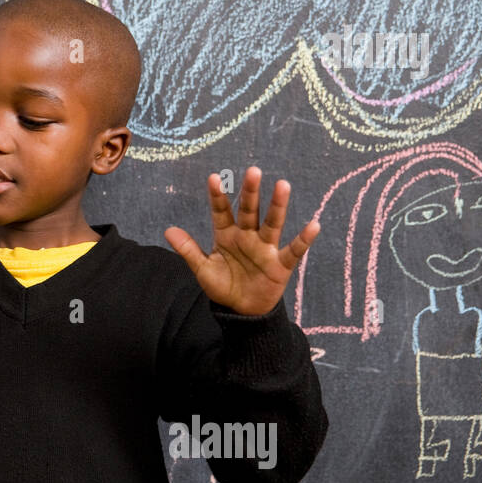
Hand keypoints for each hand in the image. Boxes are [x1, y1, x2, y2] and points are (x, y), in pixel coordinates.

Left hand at [163, 167, 319, 315]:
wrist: (242, 310)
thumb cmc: (223, 286)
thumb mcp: (203, 269)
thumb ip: (188, 250)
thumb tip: (168, 230)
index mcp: (226, 235)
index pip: (221, 212)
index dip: (217, 196)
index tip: (213, 178)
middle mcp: (247, 236)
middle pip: (250, 211)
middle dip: (251, 192)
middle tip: (253, 171)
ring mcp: (265, 248)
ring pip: (272, 223)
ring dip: (277, 206)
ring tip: (282, 185)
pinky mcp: (281, 264)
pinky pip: (294, 250)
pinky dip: (304, 239)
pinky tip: (313, 225)